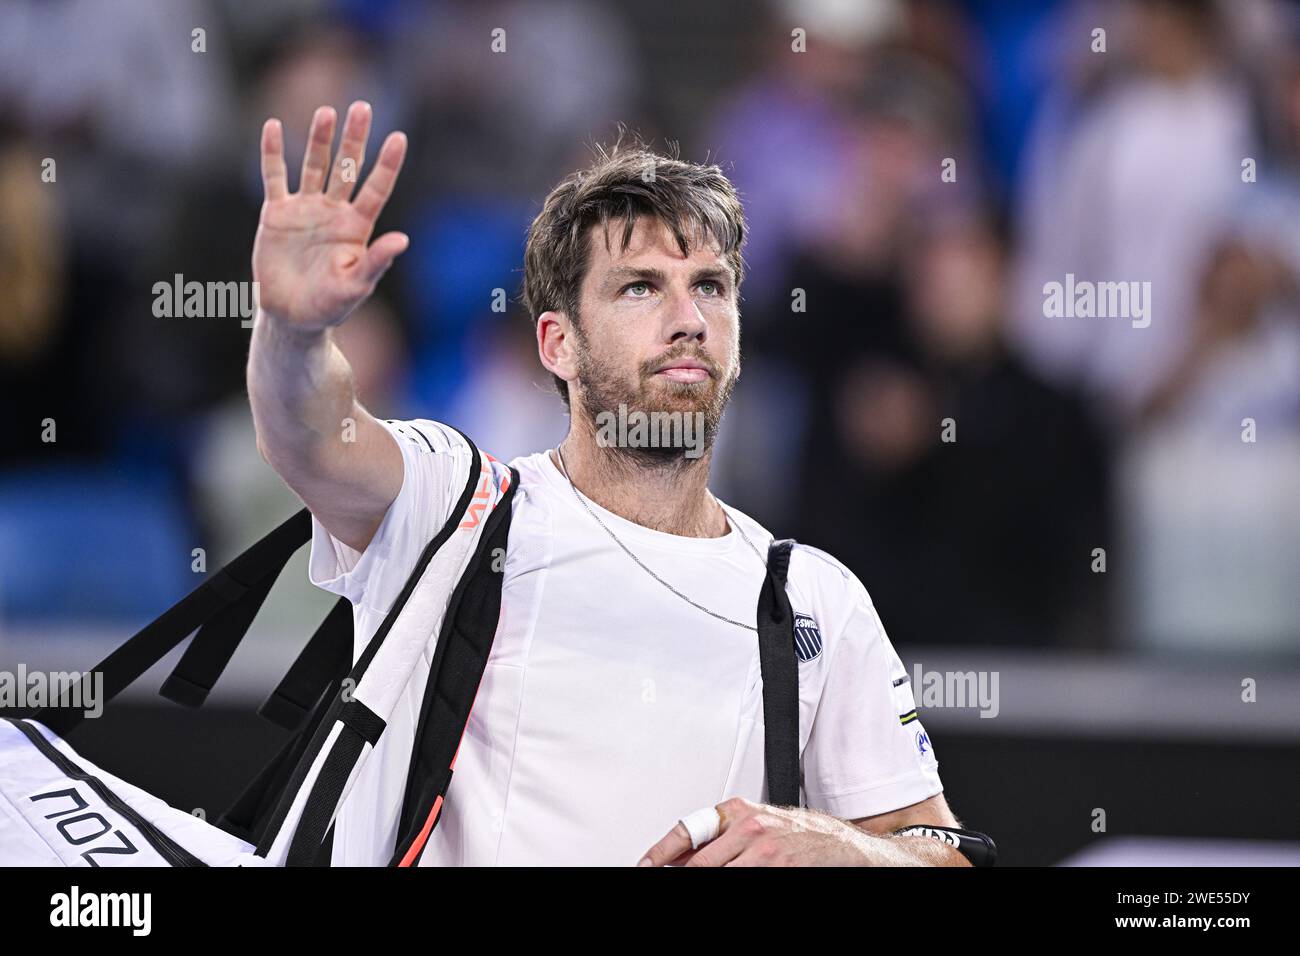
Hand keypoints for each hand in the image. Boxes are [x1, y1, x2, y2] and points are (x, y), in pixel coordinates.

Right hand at [252, 101, 408, 331]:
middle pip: (347, 167)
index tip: (399, 137)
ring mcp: (306, 209)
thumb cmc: (330, 305)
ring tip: (326, 111)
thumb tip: (403, 240)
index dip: (387, 164)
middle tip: (362, 107)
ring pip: (314, 166)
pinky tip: (272, 126)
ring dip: (319, 139)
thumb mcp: (356, 286)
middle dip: (355, 139)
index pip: (376, 189)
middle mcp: (334, 211)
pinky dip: (272, 153)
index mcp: (357, 227)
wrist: (292, 315)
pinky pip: (275, 177)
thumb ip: (376, 262)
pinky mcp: (277, 213)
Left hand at [638, 797, 871, 866]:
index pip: (687, 831)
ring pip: (716, 874)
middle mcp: (749, 827)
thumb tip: (677, 858)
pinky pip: (743, 881)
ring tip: (690, 881)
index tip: (644, 865)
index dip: (660, 852)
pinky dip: (733, 883)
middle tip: (664, 878)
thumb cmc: (798, 833)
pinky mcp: (779, 867)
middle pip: (699, 863)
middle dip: (682, 874)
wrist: (840, 844)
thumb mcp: (755, 825)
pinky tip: (732, 878)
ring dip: (702, 881)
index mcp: (738, 811)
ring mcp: (764, 851)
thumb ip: (719, 839)